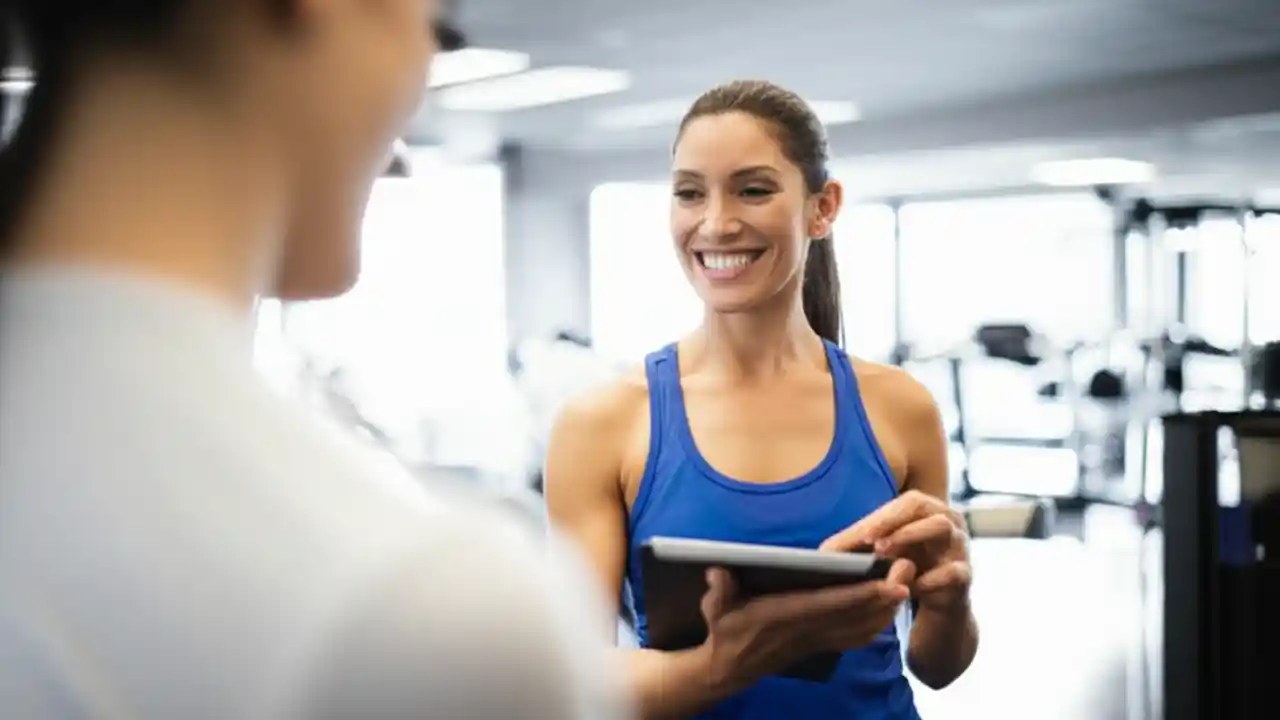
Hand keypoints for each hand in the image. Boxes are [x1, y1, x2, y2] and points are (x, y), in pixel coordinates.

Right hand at [694, 559, 915, 693]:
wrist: (729, 668)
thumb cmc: (724, 630)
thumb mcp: (714, 608)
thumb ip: (719, 588)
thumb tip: (717, 569)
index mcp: (784, 616)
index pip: (832, 604)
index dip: (863, 594)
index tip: (891, 582)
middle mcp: (807, 630)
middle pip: (856, 614)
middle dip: (885, 595)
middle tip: (910, 570)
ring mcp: (817, 641)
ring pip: (862, 628)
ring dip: (886, 609)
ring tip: (906, 584)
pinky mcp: (821, 646)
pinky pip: (856, 638)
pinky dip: (876, 625)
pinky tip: (889, 610)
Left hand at [820, 490, 971, 613]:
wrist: (939, 601)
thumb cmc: (908, 566)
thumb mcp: (882, 554)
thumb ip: (855, 548)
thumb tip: (819, 554)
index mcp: (926, 510)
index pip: (906, 503)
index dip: (883, 517)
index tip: (861, 536)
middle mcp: (947, 520)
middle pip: (925, 507)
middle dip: (896, 523)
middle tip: (872, 544)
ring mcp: (960, 546)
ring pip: (944, 528)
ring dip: (912, 539)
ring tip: (888, 559)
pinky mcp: (965, 575)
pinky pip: (955, 571)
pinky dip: (932, 579)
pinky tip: (911, 588)